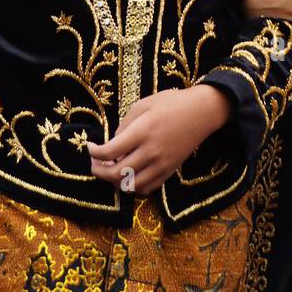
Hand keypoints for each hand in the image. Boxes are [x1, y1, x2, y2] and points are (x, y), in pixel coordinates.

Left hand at [87, 85, 231, 195]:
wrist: (201, 112)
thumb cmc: (170, 103)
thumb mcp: (142, 105)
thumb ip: (124, 125)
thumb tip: (112, 143)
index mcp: (142, 132)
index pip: (110, 152)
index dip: (94, 152)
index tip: (90, 147)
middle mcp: (151, 152)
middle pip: (116, 174)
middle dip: (99, 170)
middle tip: (95, 162)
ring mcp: (161, 164)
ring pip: (130, 186)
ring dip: (115, 181)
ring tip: (110, 169)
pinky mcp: (169, 171)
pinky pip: (146, 188)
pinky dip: (133, 186)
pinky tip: (129, 175)